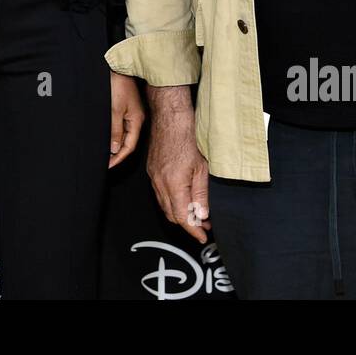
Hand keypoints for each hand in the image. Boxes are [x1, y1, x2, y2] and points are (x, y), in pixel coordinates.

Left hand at [108, 72, 144, 168]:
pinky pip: (121, 126)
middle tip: (104, 163)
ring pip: (124, 135)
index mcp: (137, 121)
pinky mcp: (125, 108)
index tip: (108, 166)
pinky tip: (107, 138)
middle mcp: (136, 119)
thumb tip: (115, 149)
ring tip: (104, 154)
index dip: (119, 158)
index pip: (129, 146)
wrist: (118, 67)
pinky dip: (114, 135)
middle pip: (128, 142)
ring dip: (114, 145)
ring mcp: (131, 113)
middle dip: (116, 154)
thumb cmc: (117, 86)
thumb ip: (115, 131)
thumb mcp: (114, 111)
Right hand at [146, 86, 210, 243]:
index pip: (182, 217)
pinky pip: (159, 194)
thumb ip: (201, 194)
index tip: (202, 236)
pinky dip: (171, 201)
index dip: (193, 230)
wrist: (170, 118)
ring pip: (164, 205)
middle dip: (187, 223)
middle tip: (204, 224)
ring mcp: (153, 177)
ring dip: (179, 212)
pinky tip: (182, 196)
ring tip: (196, 211)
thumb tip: (202, 215)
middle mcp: (160, 183)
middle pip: (171, 214)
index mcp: (173, 184)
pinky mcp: (151, 171)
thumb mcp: (202, 169)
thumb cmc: (188, 138)